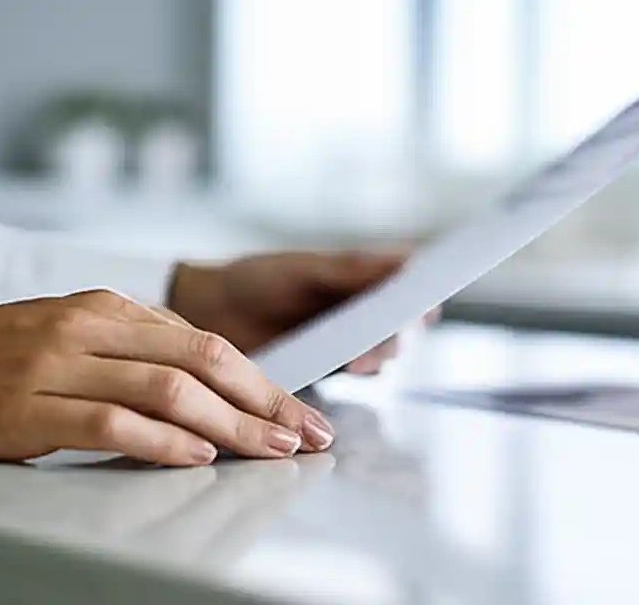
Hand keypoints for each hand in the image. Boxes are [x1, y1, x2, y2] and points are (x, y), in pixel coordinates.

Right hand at [0, 290, 334, 465]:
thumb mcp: (65, 337)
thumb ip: (129, 354)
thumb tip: (205, 389)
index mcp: (106, 310)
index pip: (207, 343)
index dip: (265, 381)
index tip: (304, 413)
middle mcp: (89, 328)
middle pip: (205, 361)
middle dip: (268, 401)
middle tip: (311, 435)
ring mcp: (56, 365)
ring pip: (169, 389)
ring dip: (233, 424)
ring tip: (273, 450)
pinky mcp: (23, 408)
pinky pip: (109, 422)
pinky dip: (161, 441)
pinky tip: (197, 455)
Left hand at [168, 250, 433, 374]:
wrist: (209, 313)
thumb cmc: (256, 281)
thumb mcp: (306, 269)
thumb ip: (355, 270)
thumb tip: (408, 262)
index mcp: (360, 279)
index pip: (406, 287)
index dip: (422, 295)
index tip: (428, 303)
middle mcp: (359, 312)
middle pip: (398, 326)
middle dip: (397, 331)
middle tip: (391, 333)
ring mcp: (345, 343)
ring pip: (380, 353)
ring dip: (378, 354)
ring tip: (365, 353)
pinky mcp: (327, 371)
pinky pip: (354, 374)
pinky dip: (358, 371)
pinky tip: (352, 367)